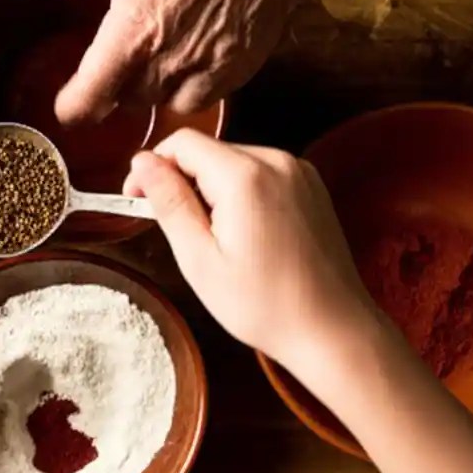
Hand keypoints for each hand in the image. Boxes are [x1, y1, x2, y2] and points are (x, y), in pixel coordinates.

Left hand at [13, 0, 334, 120]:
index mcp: (134, 30)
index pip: (89, 99)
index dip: (71, 109)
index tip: (66, 106)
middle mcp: (171, 58)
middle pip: (128, 102)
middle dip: (117, 88)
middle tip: (119, 58)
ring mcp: (212, 64)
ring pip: (169, 103)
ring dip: (156, 88)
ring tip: (158, 54)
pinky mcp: (246, 63)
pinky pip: (210, 95)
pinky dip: (196, 84)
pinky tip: (194, 53)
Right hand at [123, 129, 372, 370]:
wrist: (333, 329)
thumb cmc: (262, 304)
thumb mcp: (199, 259)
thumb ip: (169, 202)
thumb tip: (141, 161)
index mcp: (245, 175)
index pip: (182, 143)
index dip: (152, 167)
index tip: (139, 202)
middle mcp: (277, 160)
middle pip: (209, 151)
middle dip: (183, 181)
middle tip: (178, 232)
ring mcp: (300, 171)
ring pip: (234, 161)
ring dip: (212, 189)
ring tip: (214, 239)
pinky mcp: (312, 186)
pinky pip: (261, 174)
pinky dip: (241, 194)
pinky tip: (244, 234)